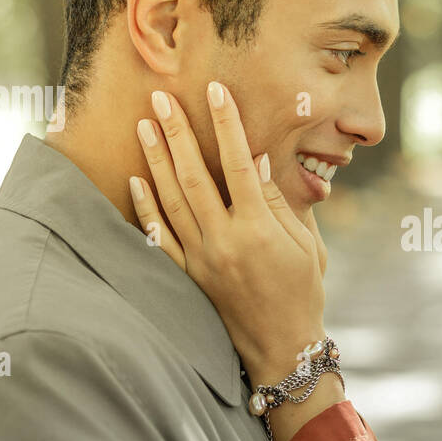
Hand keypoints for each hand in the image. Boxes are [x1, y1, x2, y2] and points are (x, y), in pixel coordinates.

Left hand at [129, 82, 326, 378]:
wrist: (282, 349)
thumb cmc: (303, 294)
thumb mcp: (306, 246)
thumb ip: (280, 203)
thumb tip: (255, 161)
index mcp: (260, 229)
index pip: (237, 163)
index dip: (226, 124)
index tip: (216, 91)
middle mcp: (225, 241)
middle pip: (193, 175)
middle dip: (176, 132)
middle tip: (161, 97)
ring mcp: (202, 260)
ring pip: (170, 201)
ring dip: (156, 161)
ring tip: (144, 125)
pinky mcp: (189, 277)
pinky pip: (160, 238)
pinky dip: (146, 208)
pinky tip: (135, 180)